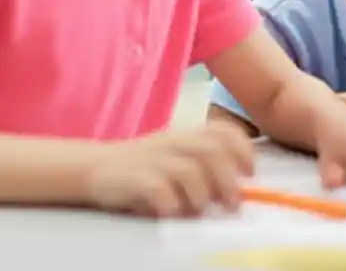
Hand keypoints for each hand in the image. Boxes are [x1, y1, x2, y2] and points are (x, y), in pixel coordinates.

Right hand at [85, 125, 254, 216]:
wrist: (95, 167)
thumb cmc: (147, 167)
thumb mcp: (178, 156)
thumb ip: (206, 166)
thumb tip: (241, 189)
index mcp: (187, 134)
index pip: (223, 132)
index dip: (243, 150)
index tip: (250, 174)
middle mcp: (172, 142)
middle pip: (211, 152)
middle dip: (228, 181)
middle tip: (233, 205)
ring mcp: (152, 158)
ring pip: (189, 171)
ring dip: (201, 195)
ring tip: (200, 211)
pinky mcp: (132, 177)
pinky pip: (158, 188)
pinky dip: (171, 203)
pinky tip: (173, 212)